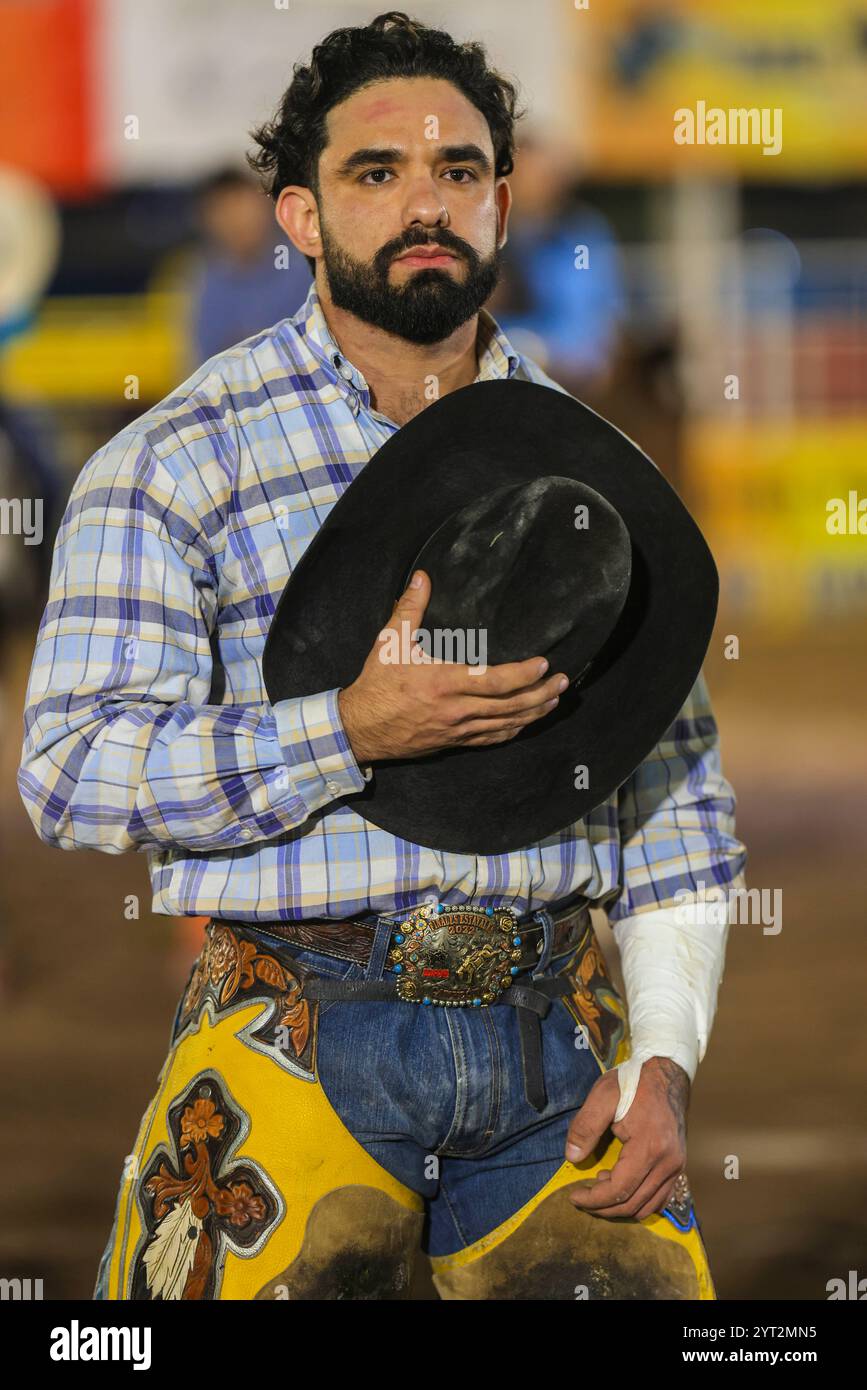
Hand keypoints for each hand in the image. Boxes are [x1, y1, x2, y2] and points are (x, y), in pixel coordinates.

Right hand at [337, 569, 568, 763]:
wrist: (360, 728)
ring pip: (505, 725)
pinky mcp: (454, 742)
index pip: (495, 681)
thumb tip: (422, 576)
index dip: (524, 674)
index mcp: (444, 683)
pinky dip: (512, 731)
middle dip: (541, 694)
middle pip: (510, 706)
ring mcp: (458, 729)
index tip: (544, 663)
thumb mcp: (390, 642)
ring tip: (555, 701)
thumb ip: (410, 608)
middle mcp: (456, 710)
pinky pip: (490, 739)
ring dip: (533, 713)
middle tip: (563, 682)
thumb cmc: (376, 684)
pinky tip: (525, 723)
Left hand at [563, 1056, 689, 1220]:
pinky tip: (622, 1184)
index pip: (619, 1190)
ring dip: (621, 1206)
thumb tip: (572, 1157)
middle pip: (633, 1204)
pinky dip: (639, 1201)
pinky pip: (661, 1198)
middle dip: (603, 1207)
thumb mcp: (604, 1096)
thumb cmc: (634, 1082)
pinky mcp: (679, 1165)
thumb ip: (586, 1126)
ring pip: (648, 1206)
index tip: (574, 1196)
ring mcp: (677, 1166)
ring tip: (601, 1187)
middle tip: (583, 1197)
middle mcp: (668, 1163)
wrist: (667, 1073)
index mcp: (650, 1147)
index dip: (593, 1199)